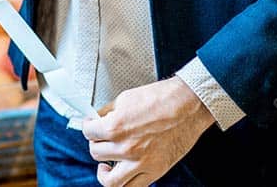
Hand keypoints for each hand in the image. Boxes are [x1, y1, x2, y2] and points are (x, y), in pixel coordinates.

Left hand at [80, 77, 213, 186]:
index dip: (88, 127)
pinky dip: (124, 184)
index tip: (91, 126)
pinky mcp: (156, 171)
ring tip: (105, 165)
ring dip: (104, 172)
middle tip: (101, 140)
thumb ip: (108, 113)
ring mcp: (141, 162)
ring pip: (111, 181)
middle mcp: (127, 148)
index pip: (88, 133)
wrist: (188, 105)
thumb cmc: (161, 99)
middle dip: (96, 144)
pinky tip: (122, 174)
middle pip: (96, 153)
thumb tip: (97, 119)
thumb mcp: (125, 99)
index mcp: (116, 127)